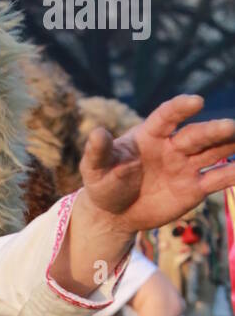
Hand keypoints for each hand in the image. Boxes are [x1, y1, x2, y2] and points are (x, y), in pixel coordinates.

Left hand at [81, 95, 234, 236]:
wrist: (114, 213)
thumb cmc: (104, 184)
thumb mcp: (94, 169)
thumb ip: (97, 152)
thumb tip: (96, 133)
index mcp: (150, 134)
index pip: (167, 116)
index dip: (181, 108)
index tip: (195, 101)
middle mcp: (173, 146)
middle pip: (197, 135)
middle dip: (214, 130)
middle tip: (231, 127)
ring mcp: (186, 166)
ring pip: (213, 152)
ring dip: (229, 145)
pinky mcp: (194, 188)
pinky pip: (216, 179)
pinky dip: (232, 173)